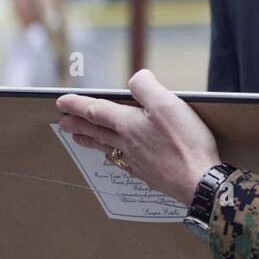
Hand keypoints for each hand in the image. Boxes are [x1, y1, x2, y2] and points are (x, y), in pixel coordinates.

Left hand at [56, 69, 219, 203]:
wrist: (197, 182)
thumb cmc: (185, 142)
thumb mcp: (166, 103)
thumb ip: (146, 86)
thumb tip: (137, 77)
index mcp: (127, 124)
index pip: (96, 110)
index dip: (78, 104)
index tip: (61, 102)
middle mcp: (126, 143)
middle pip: (96, 131)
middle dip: (78, 124)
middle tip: (62, 123)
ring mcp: (135, 161)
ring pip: (105, 148)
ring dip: (89, 140)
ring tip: (78, 138)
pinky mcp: (147, 174)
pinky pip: (120, 162)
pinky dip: (111, 156)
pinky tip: (114, 157)